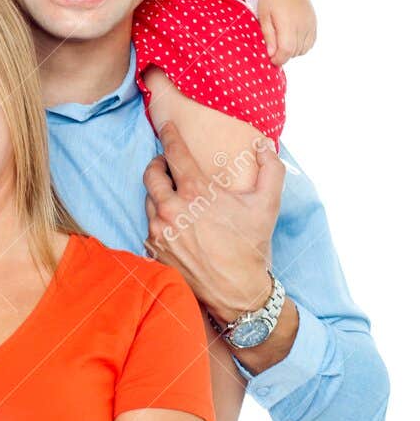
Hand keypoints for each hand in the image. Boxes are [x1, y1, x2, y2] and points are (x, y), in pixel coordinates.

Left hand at [142, 124, 283, 322]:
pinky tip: (173, 221)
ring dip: (158, 192)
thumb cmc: (251, 248)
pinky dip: (158, 217)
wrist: (236, 294)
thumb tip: (264, 143)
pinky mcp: (153, 250)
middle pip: (151, 173)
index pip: (173, 152)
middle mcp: (172, 209)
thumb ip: (271, 168)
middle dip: (157, 164)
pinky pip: (148, 224)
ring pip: (148, 199)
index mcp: (196, 193)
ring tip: (172, 194)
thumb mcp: (268, 205)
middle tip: (167, 164)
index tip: (167, 126)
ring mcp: (159, 231)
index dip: (169, 135)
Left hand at [257, 0, 316, 65]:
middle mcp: (302, 25)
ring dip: (292, 51)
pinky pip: (310, 43)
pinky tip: (293, 39)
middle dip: (283, 55)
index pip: (286, 50)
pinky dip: (302, 46)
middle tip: (274, 49)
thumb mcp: (263, 16)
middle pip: (295, 52)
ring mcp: (310, 25)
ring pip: (303, 50)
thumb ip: (268, 36)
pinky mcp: (314, 23)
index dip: (278, 59)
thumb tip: (271, 54)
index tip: (271, 59)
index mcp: (287, 23)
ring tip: (283, 42)